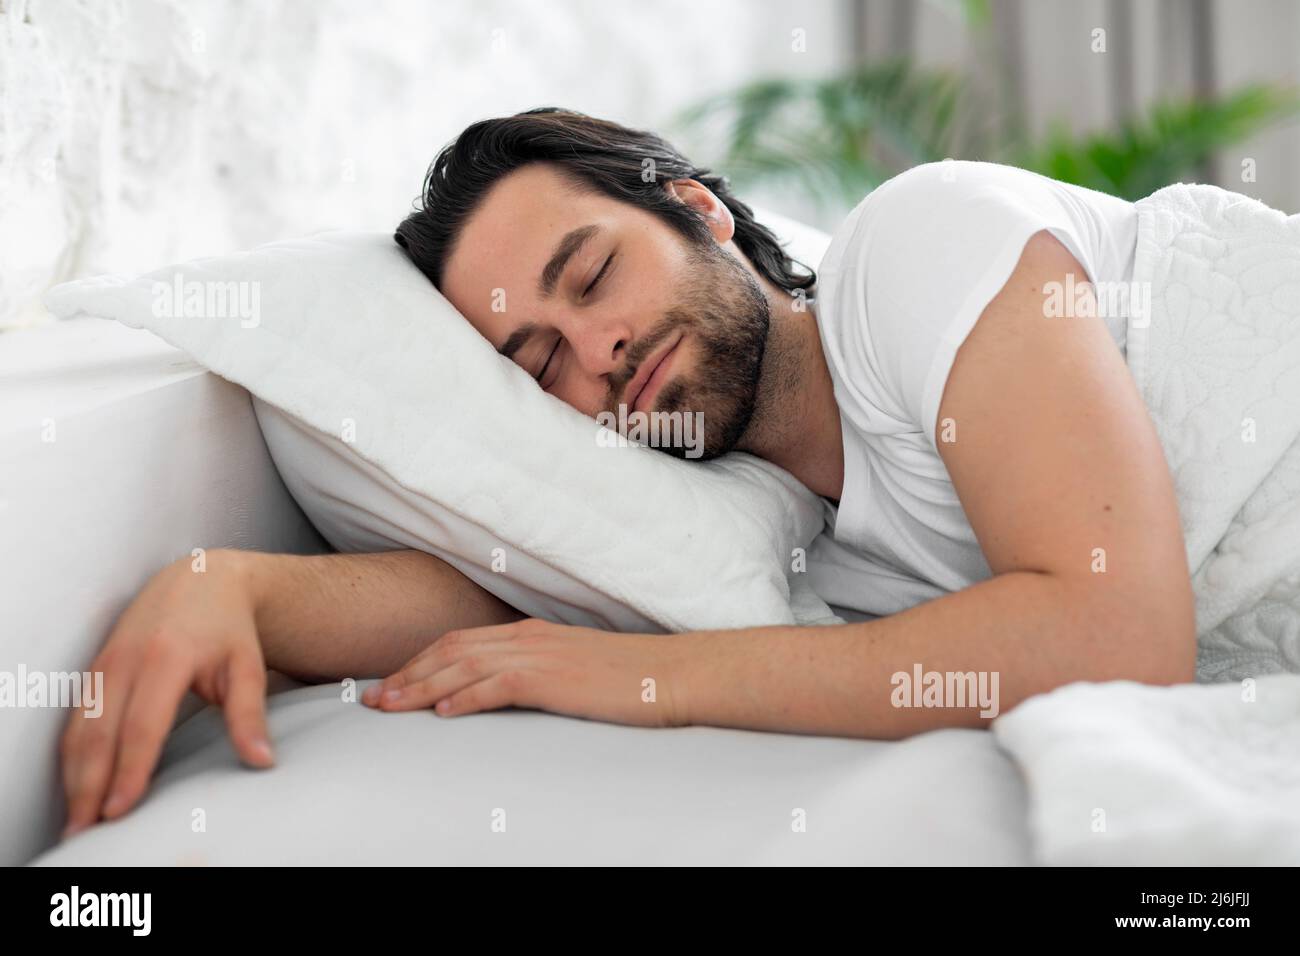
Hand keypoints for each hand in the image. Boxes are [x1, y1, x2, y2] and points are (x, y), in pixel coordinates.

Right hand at [60, 550, 273, 836]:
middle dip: (89, 785)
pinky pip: (75, 717)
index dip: (130, 770)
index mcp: (167, 656)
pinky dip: (72, 754)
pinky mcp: (94, 668)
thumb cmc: (228, 628)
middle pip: (98, 733)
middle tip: (87, 829)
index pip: (142, 725)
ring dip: (73, 776)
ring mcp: (105, 662)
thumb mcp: (247, 665)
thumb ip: (250, 714)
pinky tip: (77, 783)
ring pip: (78, 728)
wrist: (201, 580)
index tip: (121, 809)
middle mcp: (127, 659)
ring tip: (78, 817)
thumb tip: (262, 761)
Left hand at [361, 618, 686, 727]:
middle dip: (407, 672)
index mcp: (532, 634)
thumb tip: (511, 695)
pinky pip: (499, 685)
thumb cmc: (631, 678)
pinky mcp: (554, 678)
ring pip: (464, 665)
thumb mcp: (575, 671)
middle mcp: (528, 638)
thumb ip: (540, 674)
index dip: (421, 660)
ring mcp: (541, 655)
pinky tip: (444, 712)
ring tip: (389, 706)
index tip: (392, 681)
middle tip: (372, 697)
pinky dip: (467, 696)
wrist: (674, 673)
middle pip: (451, 648)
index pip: (461, 641)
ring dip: (421, 686)